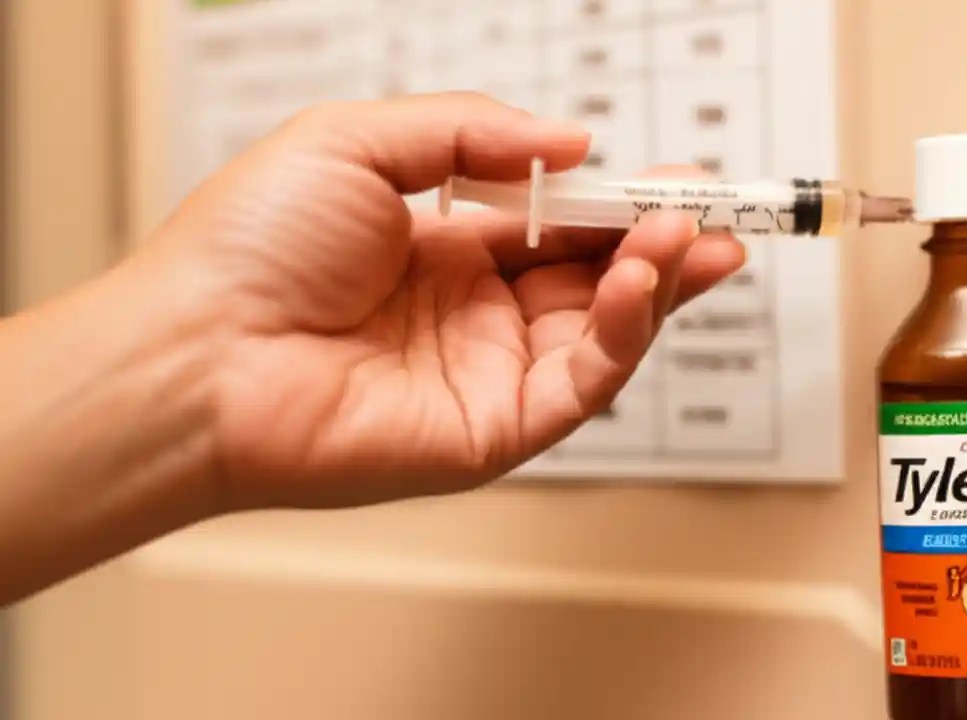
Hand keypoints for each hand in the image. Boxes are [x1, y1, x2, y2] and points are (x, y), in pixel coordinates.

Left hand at [152, 93, 744, 509]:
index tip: (676, 176)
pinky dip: (623, 332)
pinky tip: (639, 281)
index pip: (560, 227)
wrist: (195, 349)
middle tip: (718, 211)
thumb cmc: (250, 244)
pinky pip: (581, 382)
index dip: (619, 202)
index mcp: (447, 251)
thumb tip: (573, 143)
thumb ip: (471, 135)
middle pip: (597, 280)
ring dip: (655, 281)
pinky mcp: (493, 430)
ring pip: (603, 331)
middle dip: (662, 244)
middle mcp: (476, 316)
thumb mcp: (357, 143)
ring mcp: (487, 374)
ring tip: (689, 235)